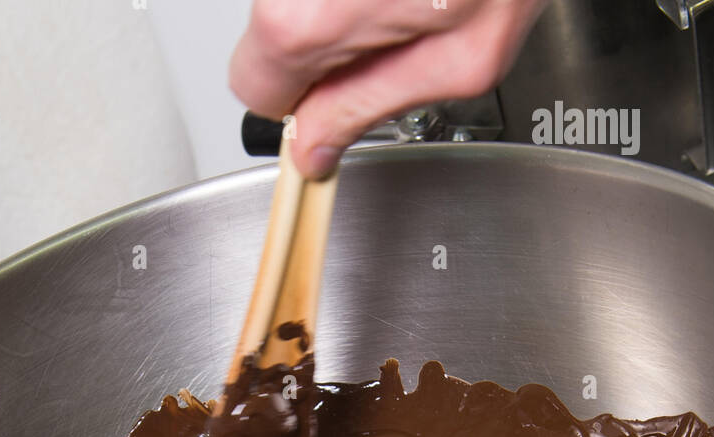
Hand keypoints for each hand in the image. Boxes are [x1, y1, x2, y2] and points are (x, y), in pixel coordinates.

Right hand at [230, 0, 548, 177]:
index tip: (335, 104)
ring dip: (352, 1)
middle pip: (275, 32)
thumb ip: (373, 106)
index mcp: (309, 20)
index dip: (302, 105)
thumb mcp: (457, 59)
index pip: (256, 89)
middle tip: (397, 35)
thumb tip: (318, 145)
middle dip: (328, 47)